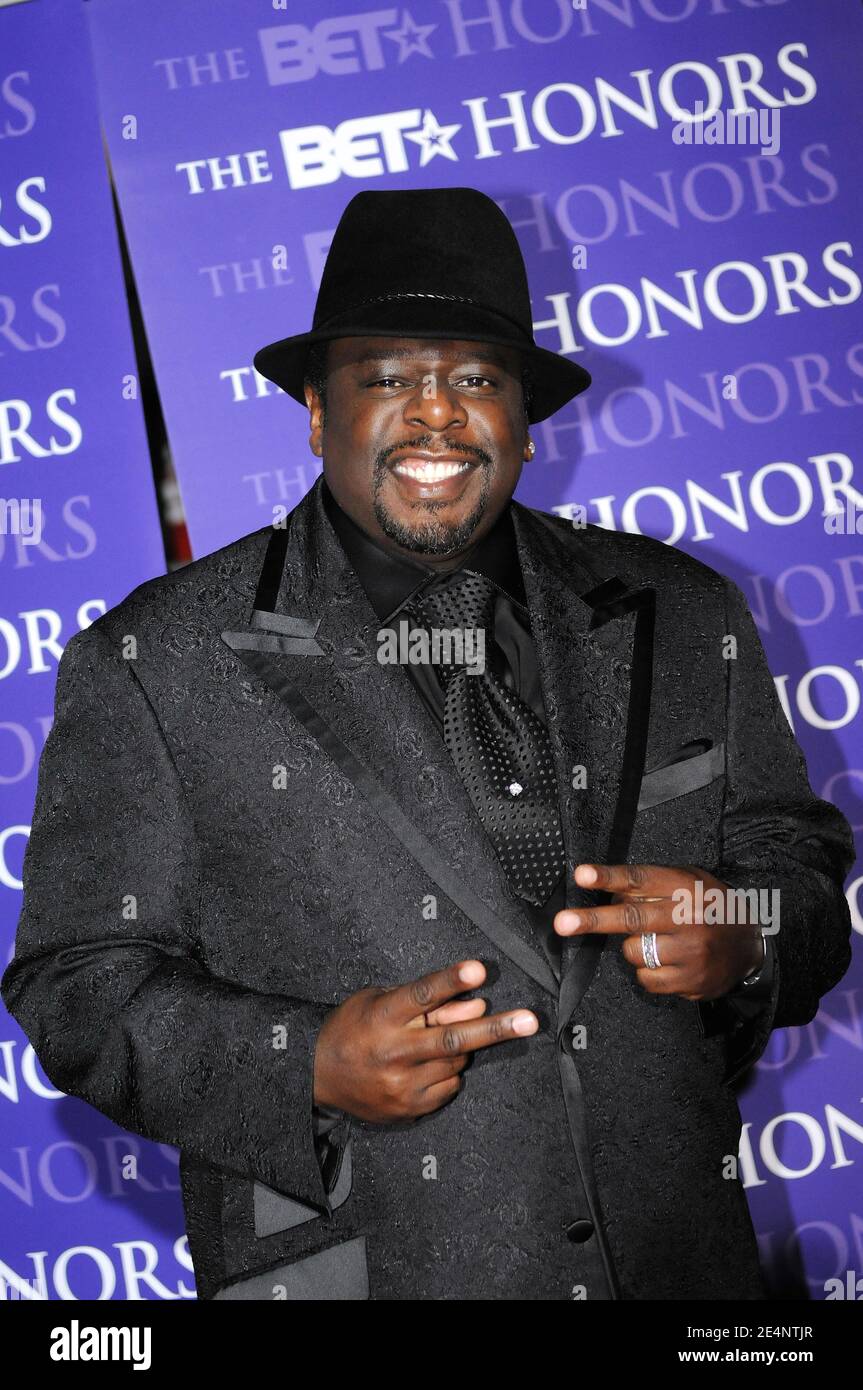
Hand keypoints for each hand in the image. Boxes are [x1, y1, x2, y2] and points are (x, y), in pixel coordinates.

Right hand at [312, 960, 538, 1122]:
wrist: (318, 1077)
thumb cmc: (353, 1029)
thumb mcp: (380, 1001)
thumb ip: (427, 1003)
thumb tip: (475, 1002)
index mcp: (382, 1017)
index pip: (422, 994)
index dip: (451, 981)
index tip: (479, 970)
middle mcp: (393, 1052)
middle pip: (452, 1039)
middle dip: (495, 1029)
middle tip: (530, 1020)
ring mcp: (402, 1085)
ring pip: (456, 1062)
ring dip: (460, 1049)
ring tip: (434, 1042)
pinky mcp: (409, 1108)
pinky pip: (449, 1086)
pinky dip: (448, 1073)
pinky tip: (426, 1065)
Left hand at [554, 863, 765, 1001]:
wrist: (750, 946)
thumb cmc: (710, 908)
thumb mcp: (690, 883)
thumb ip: (654, 885)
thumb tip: (611, 893)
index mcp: (686, 888)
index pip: (640, 879)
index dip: (609, 877)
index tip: (582, 875)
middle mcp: (689, 919)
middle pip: (632, 919)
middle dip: (593, 920)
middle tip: (563, 923)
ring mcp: (691, 953)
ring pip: (634, 951)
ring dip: (632, 947)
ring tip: (655, 940)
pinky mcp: (690, 981)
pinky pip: (646, 978)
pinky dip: (647, 971)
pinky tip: (666, 962)